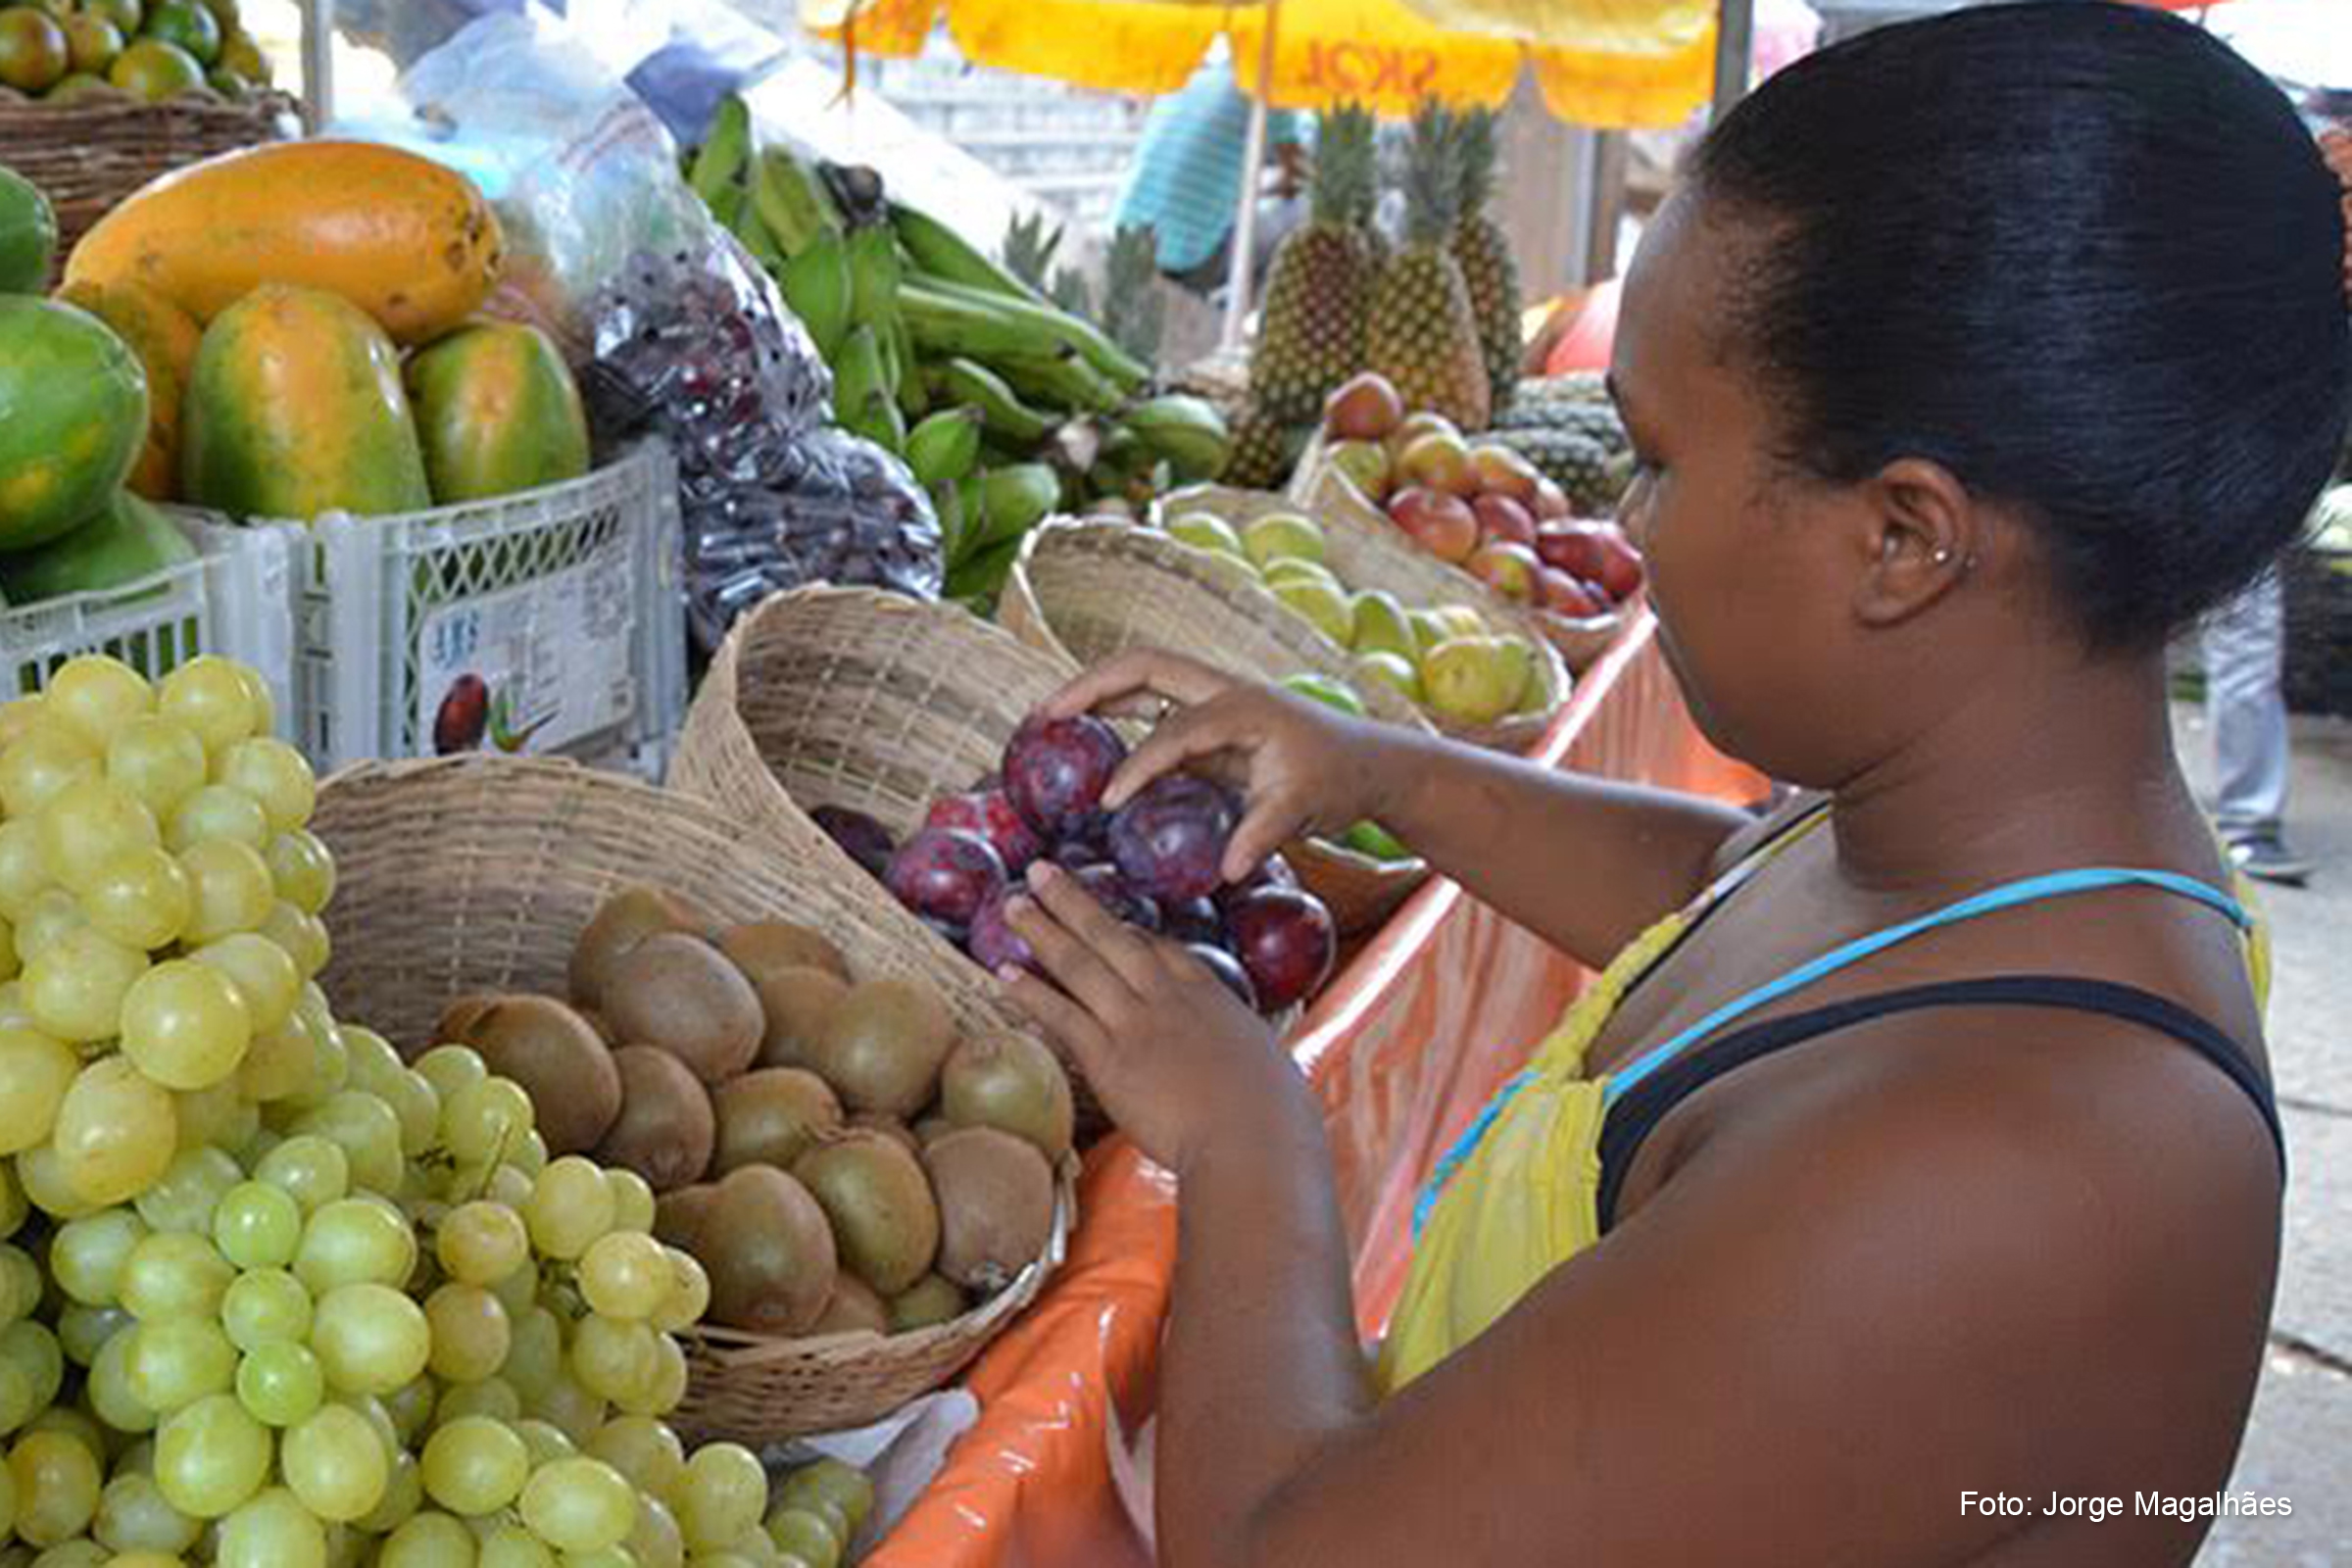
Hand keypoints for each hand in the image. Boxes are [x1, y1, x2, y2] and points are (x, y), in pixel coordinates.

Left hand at [999, 861, 1303, 1173]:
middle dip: (1074, 903)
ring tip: (1012, 904)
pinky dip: (1031, 993)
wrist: (1252, 1137)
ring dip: (1043, 931)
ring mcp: (1136, 1025)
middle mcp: (1168, 999)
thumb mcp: (1268, 1067)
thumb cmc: (1275, 1117)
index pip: (1163, 951)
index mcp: (1211, 998)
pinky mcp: (1109, 1059)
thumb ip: (1245, 1060)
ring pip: (1081, 966)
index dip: (1131, 934)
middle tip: (1040, 872)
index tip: (1110, 920)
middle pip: (1113, 938)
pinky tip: (1004, 973)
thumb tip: (1255, 1075)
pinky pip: (1063, 1017)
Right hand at [1043, 649, 1398, 884]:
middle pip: (1145, 666)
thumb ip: (1263, 834)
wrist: (1374, 764)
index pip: (1175, 731)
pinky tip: (1092, 740)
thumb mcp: (1305, 809)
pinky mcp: (1214, 721)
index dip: (1139, 764)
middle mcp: (1225, 692)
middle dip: (1092, 685)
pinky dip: (1121, 713)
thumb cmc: (1341, 780)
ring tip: (1051, 717)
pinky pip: (1157, 708)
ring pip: (1147, 678)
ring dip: (1100, 691)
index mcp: (1244, 708)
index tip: (1107, 799)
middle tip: (1046, 714)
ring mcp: (1218, 701)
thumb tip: (1226, 870)